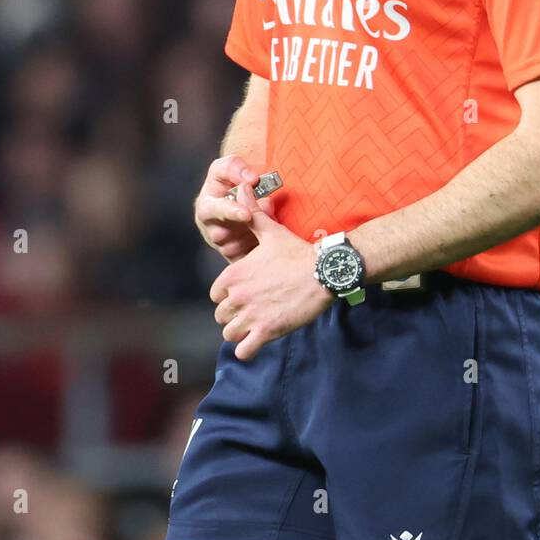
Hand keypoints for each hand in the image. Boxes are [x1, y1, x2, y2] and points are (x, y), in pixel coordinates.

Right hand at [193, 155, 277, 262]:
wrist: (239, 197)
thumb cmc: (230, 180)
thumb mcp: (227, 166)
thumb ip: (235, 167)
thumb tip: (251, 179)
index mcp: (206, 207)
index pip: (214, 211)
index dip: (231, 212)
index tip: (247, 213)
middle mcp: (212, 230)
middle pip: (231, 233)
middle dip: (251, 225)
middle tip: (269, 211)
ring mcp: (225, 246)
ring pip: (244, 245)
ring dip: (260, 233)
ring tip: (270, 218)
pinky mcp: (239, 259)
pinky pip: (253, 257)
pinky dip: (264, 245)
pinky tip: (269, 233)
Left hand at [209, 182, 334, 359]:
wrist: (323, 272)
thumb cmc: (297, 251)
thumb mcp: (271, 231)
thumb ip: (252, 214)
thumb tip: (242, 188)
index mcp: (234, 275)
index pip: (215, 295)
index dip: (227, 296)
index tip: (242, 295)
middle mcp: (238, 296)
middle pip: (221, 316)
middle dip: (233, 315)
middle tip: (251, 311)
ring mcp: (251, 315)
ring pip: (229, 334)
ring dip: (239, 332)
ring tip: (254, 327)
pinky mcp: (266, 331)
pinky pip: (243, 351)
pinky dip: (247, 349)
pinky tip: (257, 342)